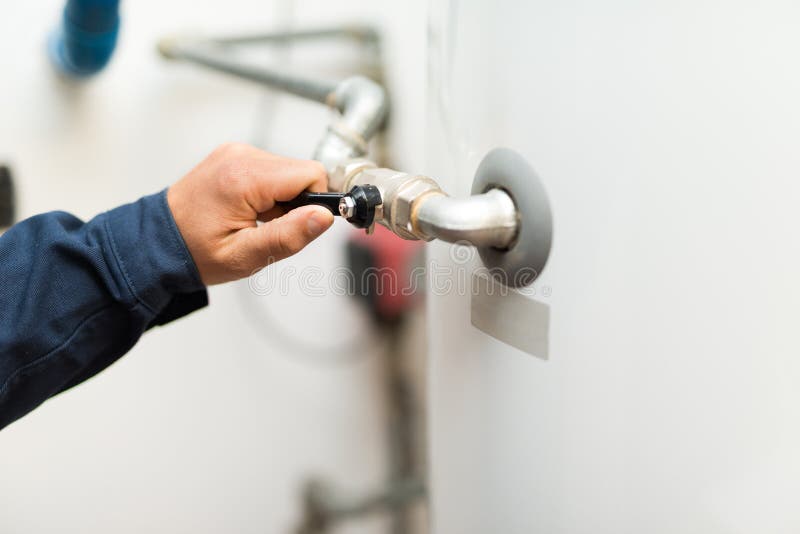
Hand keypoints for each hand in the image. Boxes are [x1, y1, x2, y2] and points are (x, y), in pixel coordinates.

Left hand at [167, 143, 333, 284]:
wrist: (158, 241)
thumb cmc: (196, 251)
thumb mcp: (245, 256)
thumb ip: (288, 236)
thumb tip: (323, 216)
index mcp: (243, 177)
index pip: (311, 175)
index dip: (314, 203)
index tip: (295, 226)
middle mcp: (241, 156)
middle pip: (302, 172)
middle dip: (297, 204)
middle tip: (269, 227)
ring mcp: (236, 153)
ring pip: (289, 171)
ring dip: (283, 200)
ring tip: (256, 221)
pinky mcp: (235, 156)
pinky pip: (273, 171)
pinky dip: (270, 193)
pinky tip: (250, 210)